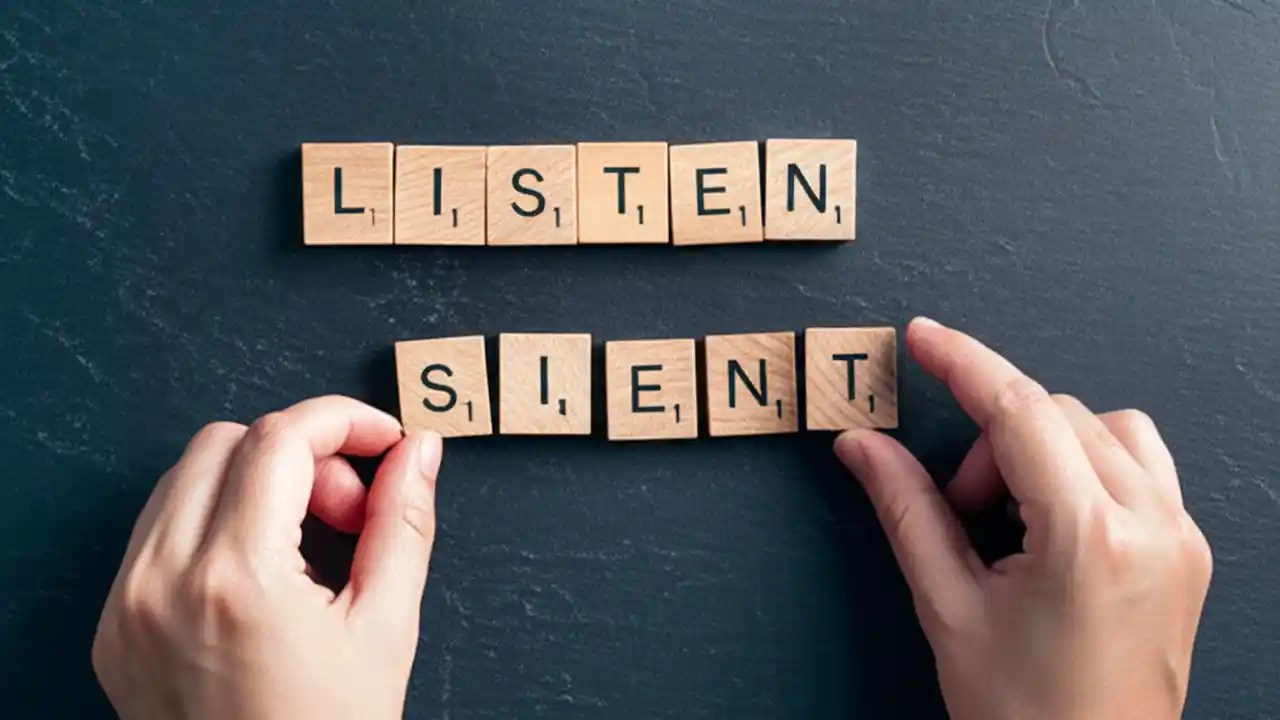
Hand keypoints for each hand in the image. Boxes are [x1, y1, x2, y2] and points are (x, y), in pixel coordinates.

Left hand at [92, 396, 443, 719]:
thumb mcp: (384, 630)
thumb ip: (403, 525)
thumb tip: (419, 452)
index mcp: (238, 580)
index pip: (281, 439)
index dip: (344, 422)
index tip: (382, 442)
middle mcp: (165, 582)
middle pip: (229, 441)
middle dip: (302, 453)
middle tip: (348, 509)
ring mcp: (128, 605)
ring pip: (186, 476)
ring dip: (255, 482)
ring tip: (307, 544)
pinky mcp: (114, 626)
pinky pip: (158, 529)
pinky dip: (214, 520)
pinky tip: (263, 568)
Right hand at [835, 318, 1211, 719]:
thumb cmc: (1026, 716)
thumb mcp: (948, 607)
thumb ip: (907, 510)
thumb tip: (864, 448)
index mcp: (1090, 540)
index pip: (1019, 412)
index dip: (963, 363)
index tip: (925, 338)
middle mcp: (1152, 527)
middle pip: (1058, 415)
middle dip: (994, 445)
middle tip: (962, 508)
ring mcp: (1180, 538)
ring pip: (1106, 427)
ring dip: (1044, 447)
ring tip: (1012, 515)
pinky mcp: (1188, 551)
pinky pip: (1142, 463)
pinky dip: (1086, 466)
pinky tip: (1053, 515)